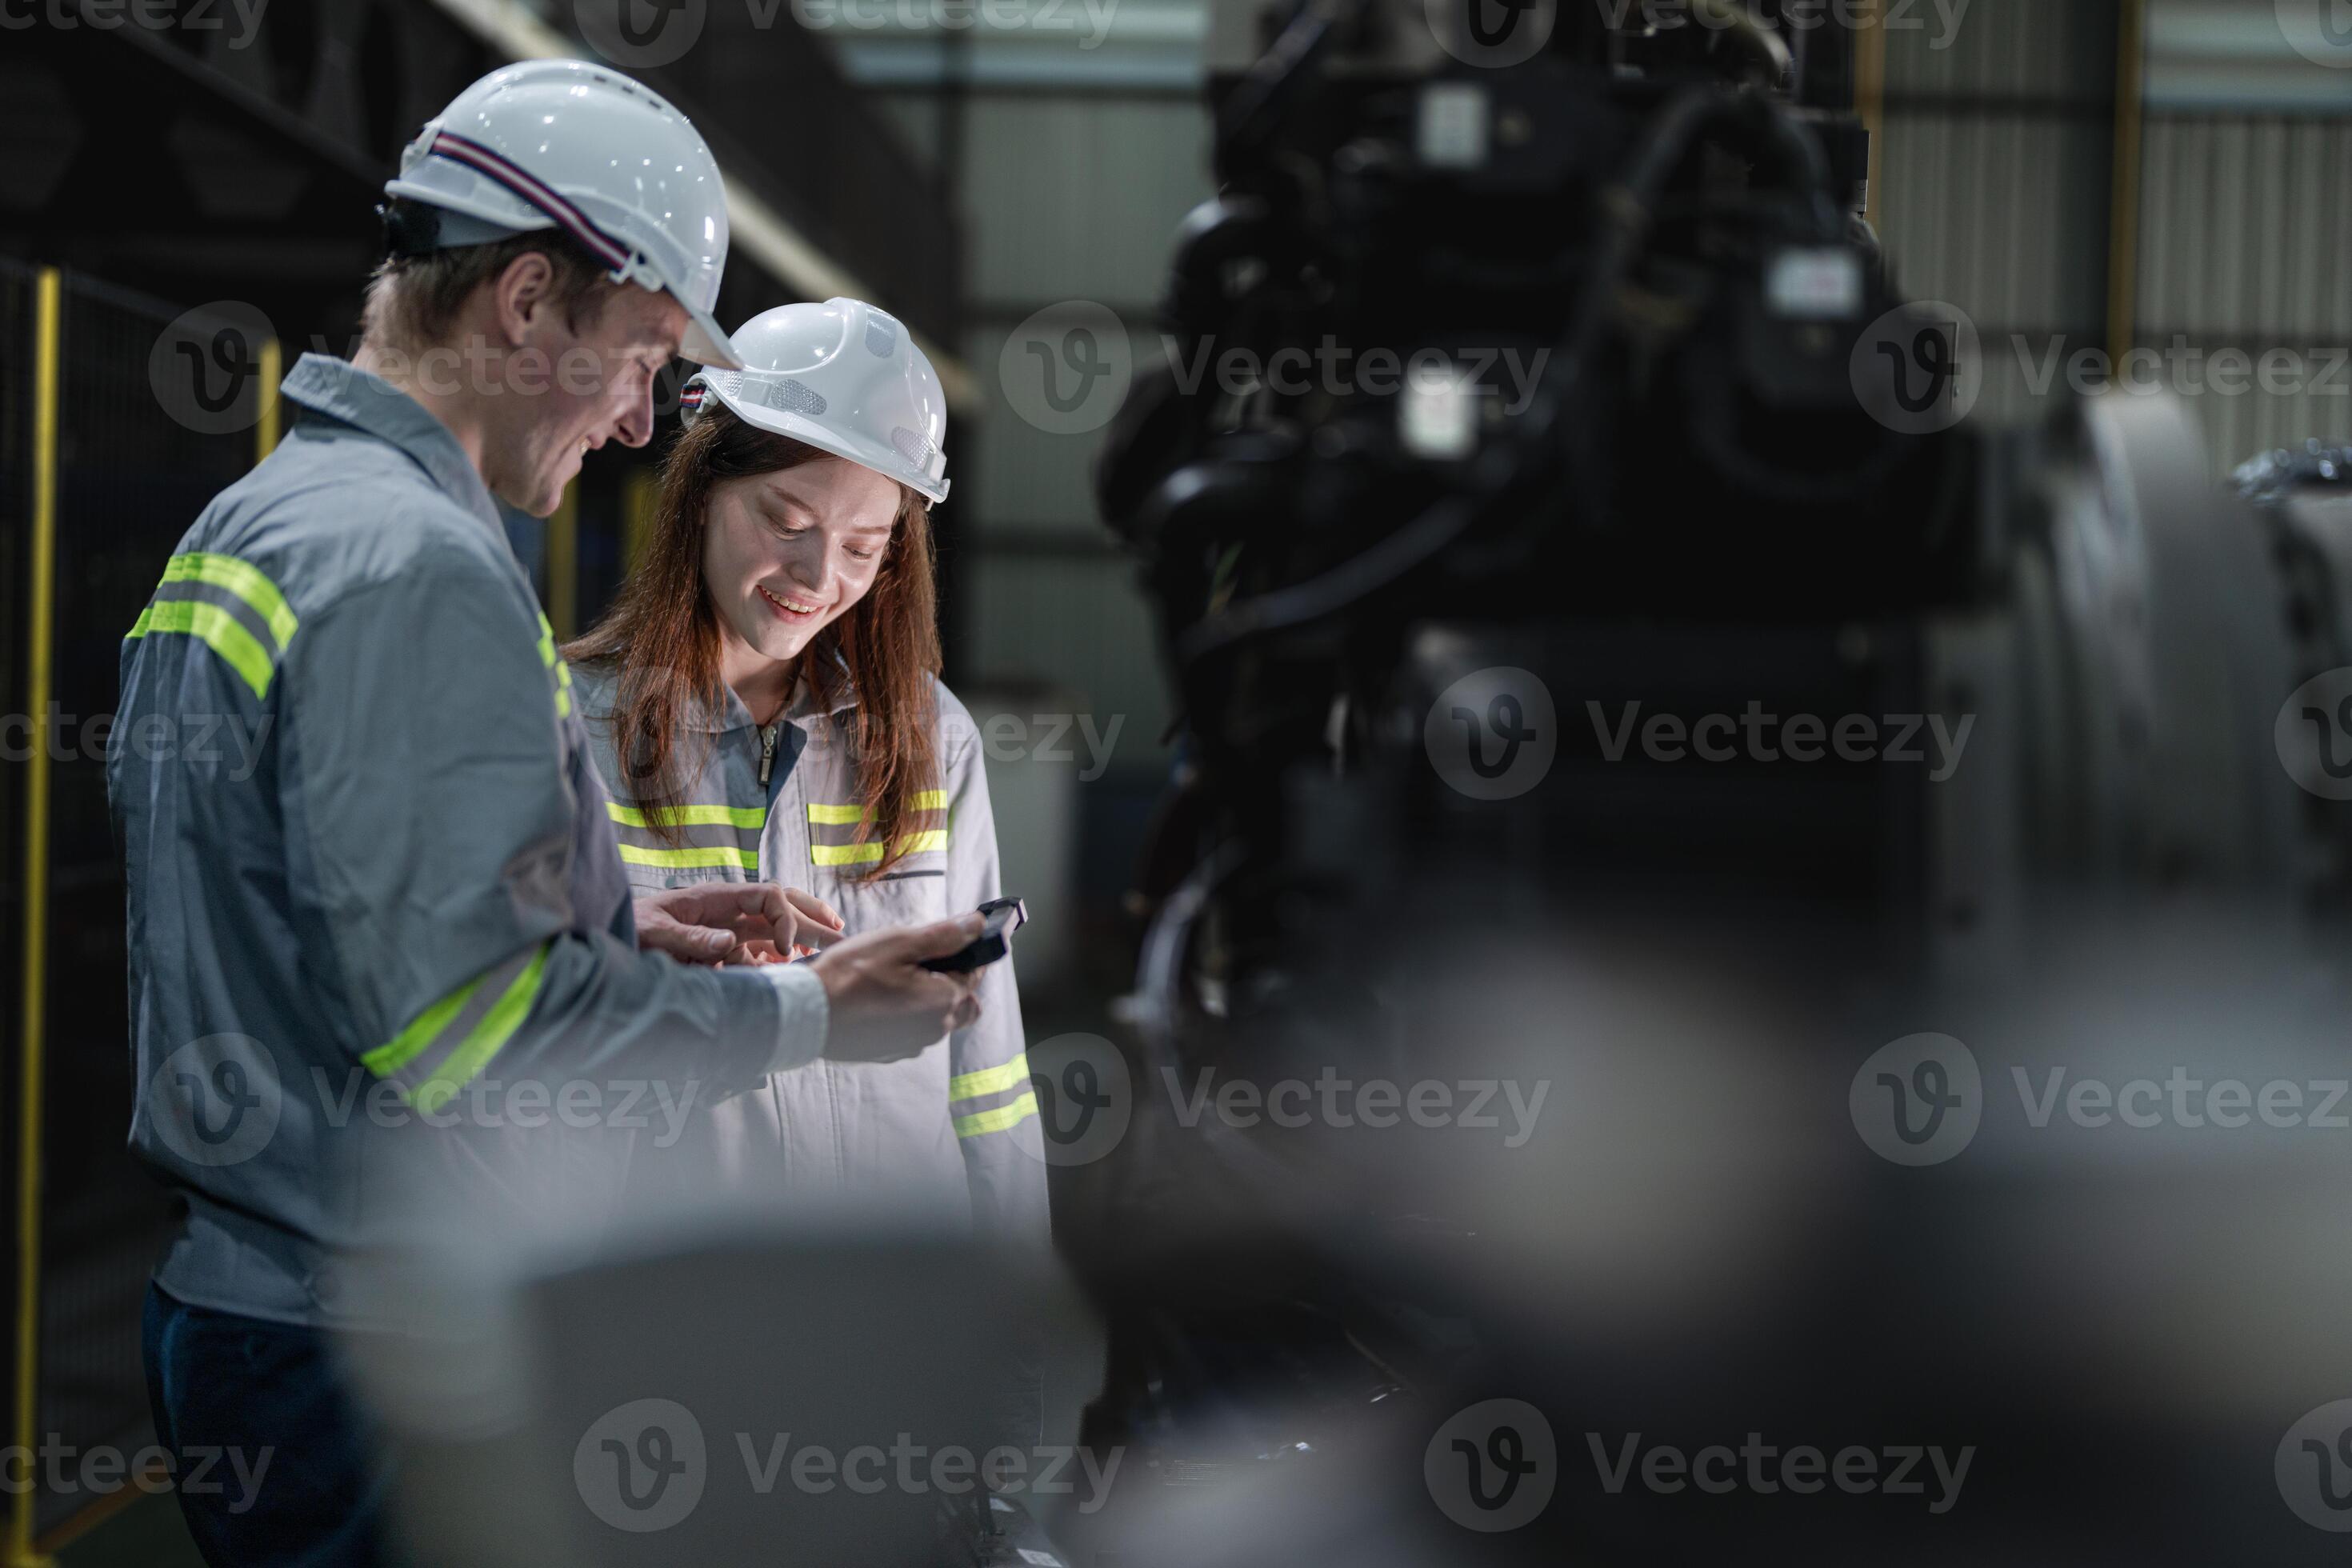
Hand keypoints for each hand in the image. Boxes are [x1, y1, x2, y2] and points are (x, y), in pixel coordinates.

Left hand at [635, 883, 844, 965]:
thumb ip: (690, 939)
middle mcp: (728, 910)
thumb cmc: (629, 931)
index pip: (768, 896)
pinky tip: (797, 965)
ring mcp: (727, 929)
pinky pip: (759, 950)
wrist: (611, 940)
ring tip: (830, 943)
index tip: (787, 950)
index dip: (786, 918)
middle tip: (840, 936)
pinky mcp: (722, 950)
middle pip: (781, 905)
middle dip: (812, 917)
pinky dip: (781, 956)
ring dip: (804, 932)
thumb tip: (730, 942)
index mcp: (716, 898)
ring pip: (776, 925)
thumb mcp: (654, 933)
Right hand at [809, 914, 985, 1063]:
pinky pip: (913, 1030)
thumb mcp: (900, 943)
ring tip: (897, 976)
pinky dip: (908, 1014)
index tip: (956, 939)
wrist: (805, 1015)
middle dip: (955, 980)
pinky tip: (882, 998)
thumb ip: (944, 936)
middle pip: (963, 1001)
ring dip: (930, 998)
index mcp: (944, 1000)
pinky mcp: (890, 1052)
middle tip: (924, 959)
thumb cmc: (851, 975)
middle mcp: (935, 1029)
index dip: (969, 952)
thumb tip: (978, 925)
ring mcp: (912, 1044)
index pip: (974, 972)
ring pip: (938, 1018)